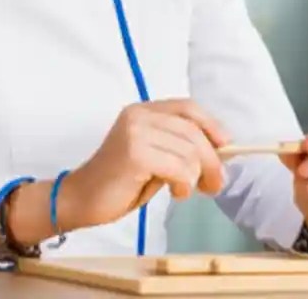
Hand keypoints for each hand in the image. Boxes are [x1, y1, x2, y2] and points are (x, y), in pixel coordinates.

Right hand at [59, 99, 229, 229]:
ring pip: (190, 152)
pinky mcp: (135, 153)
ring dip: (196, 177)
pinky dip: (185, 184)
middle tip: (216, 184)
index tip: (226, 145)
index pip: (188, 107)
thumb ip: (179, 146)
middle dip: (212, 160)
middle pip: (194, 132)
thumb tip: (221, 149)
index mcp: (143, 111)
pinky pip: (179, 168)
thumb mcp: (155, 156)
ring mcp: (136, 132)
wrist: (81, 200)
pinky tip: (175, 192)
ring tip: (185, 190)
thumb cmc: (120, 182)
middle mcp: (139, 115)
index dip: (212, 125)